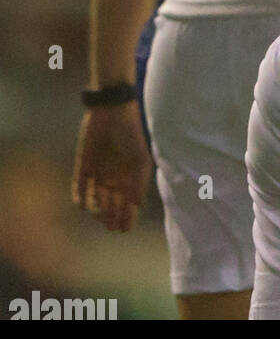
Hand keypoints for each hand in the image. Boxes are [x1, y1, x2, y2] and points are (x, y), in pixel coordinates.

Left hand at [71, 105, 152, 233]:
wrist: (113, 110)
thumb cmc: (132, 133)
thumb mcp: (141, 158)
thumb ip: (140, 183)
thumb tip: (138, 206)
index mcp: (131, 178)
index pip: (128, 205)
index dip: (127, 218)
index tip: (125, 228)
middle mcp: (115, 178)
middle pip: (112, 207)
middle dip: (112, 218)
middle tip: (111, 225)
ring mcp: (99, 173)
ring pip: (96, 201)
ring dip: (98, 210)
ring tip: (101, 211)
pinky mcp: (84, 166)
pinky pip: (79, 188)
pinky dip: (80, 198)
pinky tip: (83, 204)